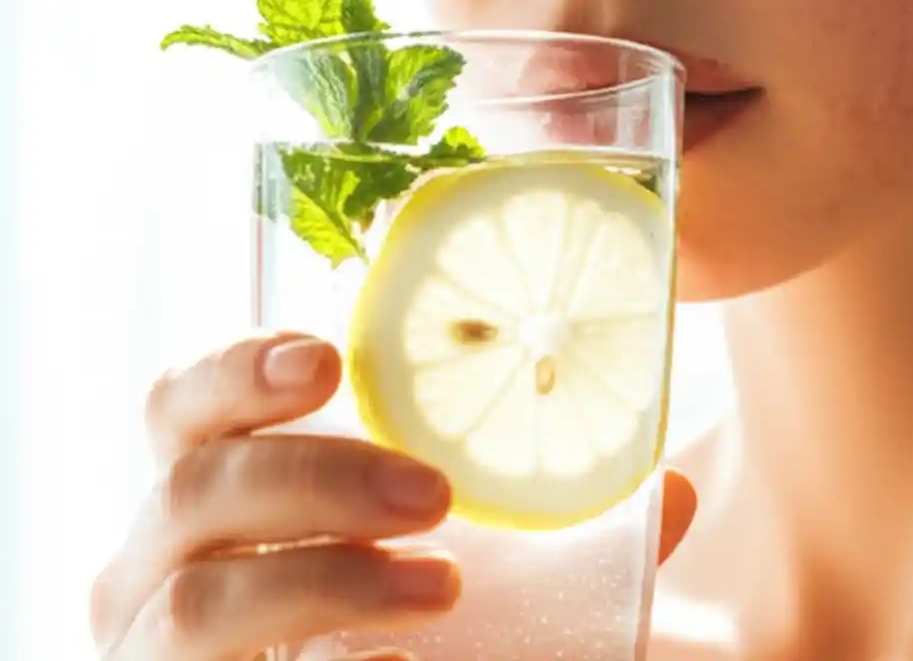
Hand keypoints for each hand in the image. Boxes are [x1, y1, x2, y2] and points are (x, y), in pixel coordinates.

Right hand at [90, 332, 697, 659]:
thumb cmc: (408, 632)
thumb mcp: (486, 570)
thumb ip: (560, 534)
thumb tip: (672, 496)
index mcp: (216, 500)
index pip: (179, 410)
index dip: (233, 371)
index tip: (325, 361)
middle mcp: (160, 568)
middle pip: (189, 490)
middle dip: (314, 476)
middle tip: (435, 493)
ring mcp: (161, 654)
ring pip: (197, 601)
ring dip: (327, 580)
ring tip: (442, 587)